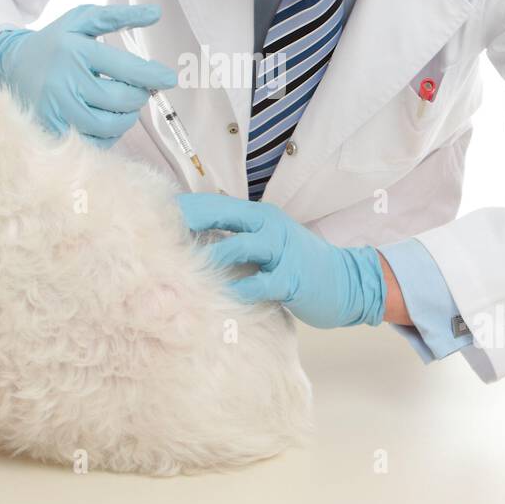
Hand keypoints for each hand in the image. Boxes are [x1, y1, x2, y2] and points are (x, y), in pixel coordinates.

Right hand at [0, 3, 178, 147]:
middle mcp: (66, 82)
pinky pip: (94, 142)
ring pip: (111, 125)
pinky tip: (104, 117)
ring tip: (123, 104)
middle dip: (139, 96)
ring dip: (126, 117)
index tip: (168, 78)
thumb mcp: (81, 20)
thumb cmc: (54, 42)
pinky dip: (108, 134)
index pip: (127, 68)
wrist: (10, 66)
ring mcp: (58, 109)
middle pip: (122, 100)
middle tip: (138, 90)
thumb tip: (156, 13)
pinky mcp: (53, 130)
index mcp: (76, 51)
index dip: (153, 75)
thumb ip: (118, 16)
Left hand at [176, 192, 386, 328]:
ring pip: (237, 246)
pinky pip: (259, 282)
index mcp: (260, 216)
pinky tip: (222, 298)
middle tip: (158, 234)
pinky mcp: (291, 277)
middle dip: (190, 223)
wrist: (348, 282)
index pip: (216, 205)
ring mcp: (281, 250)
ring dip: (209, 259)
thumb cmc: (299, 266)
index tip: (156, 215)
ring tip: (183, 272)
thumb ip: (237, 242)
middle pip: (222, 216)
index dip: (186, 209)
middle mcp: (269, 226)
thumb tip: (192, 247)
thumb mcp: (268, 245)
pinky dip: (238, 289)